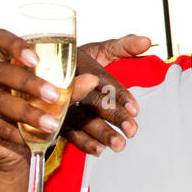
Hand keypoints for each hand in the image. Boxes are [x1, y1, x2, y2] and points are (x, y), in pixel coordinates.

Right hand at [0, 29, 99, 172]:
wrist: (17, 149)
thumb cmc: (35, 115)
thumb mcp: (55, 101)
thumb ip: (70, 90)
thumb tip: (92, 80)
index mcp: (5, 61)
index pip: (0, 39)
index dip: (15, 45)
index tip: (36, 59)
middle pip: (2, 71)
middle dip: (29, 83)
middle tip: (53, 96)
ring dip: (27, 112)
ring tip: (51, 124)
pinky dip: (12, 131)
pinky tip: (28, 137)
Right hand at [61, 34, 150, 156]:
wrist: (44, 73)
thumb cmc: (78, 63)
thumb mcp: (98, 51)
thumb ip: (123, 46)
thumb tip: (147, 41)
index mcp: (78, 61)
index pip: (100, 78)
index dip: (119, 94)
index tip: (135, 109)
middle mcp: (66, 81)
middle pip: (91, 100)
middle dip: (113, 115)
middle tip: (131, 129)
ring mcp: (57, 101)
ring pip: (80, 119)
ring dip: (100, 133)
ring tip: (119, 143)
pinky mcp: (52, 118)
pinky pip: (67, 132)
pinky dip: (83, 142)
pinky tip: (99, 150)